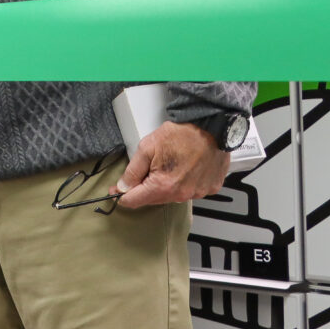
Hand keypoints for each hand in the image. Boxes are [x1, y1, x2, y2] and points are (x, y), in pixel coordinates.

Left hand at [112, 120, 229, 207]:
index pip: (134, 201)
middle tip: (147, 169)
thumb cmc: (182, 135)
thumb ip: (132, 171)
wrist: (211, 127)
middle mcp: (181, 194)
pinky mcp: (210, 189)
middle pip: (153, 199)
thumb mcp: (147, 148)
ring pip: (172, 196)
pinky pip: (190, 191)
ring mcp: (197, 193)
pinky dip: (185, 183)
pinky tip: (186, 168)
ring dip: (166, 185)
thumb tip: (123, 186)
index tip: (118, 189)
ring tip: (170, 165)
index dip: (122, 195)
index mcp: (163, 186)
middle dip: (145, 187)